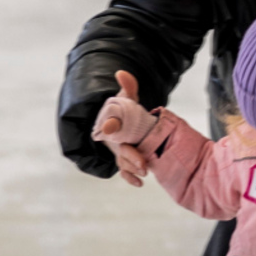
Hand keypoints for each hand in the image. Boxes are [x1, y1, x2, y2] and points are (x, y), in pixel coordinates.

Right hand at [99, 71, 149, 187]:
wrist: (121, 122)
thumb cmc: (123, 110)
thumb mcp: (126, 97)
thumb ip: (127, 87)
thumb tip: (122, 72)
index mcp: (111, 125)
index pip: (110, 126)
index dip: (111, 126)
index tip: (109, 127)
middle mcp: (113, 140)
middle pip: (120, 150)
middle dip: (130, 157)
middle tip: (143, 164)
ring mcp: (119, 152)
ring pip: (123, 163)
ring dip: (133, 168)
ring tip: (145, 172)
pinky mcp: (125, 161)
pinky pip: (125, 171)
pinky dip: (130, 178)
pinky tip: (140, 183)